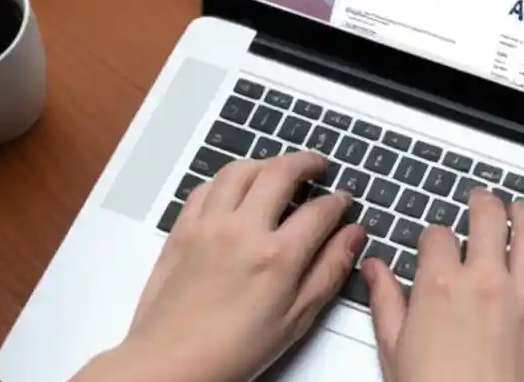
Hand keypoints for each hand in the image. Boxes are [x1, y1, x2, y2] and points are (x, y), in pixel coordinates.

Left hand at [73, 153, 364, 381]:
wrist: (170, 363)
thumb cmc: (233, 351)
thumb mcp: (296, 318)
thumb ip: (329, 270)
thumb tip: (353, 235)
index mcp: (278, 256)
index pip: (320, 209)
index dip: (339, 201)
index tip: (343, 201)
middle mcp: (243, 230)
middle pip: (281, 171)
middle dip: (307, 162)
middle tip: (318, 165)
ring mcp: (208, 225)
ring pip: (241, 169)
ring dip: (266, 163)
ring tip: (279, 169)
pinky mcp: (182, 229)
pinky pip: (206, 187)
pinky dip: (227, 180)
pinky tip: (237, 188)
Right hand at [363, 189, 523, 381]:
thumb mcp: (394, 350)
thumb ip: (386, 302)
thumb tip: (374, 269)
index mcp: (441, 285)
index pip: (437, 236)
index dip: (433, 236)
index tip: (434, 244)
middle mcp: (486, 281)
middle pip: (488, 217)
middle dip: (482, 203)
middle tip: (480, 201)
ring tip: (519, 208)